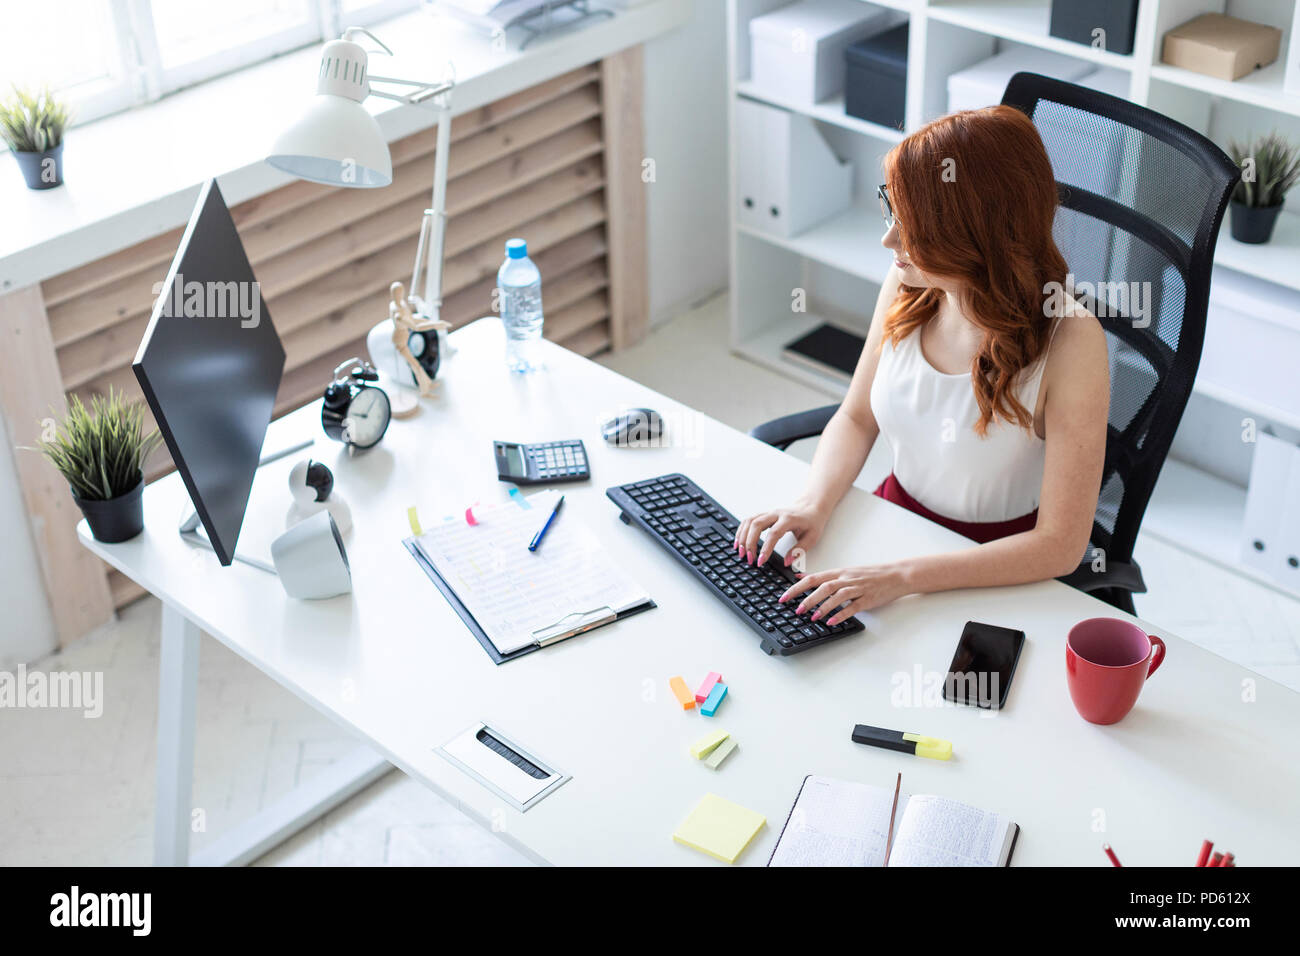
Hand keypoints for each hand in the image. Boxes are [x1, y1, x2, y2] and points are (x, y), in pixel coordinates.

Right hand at [734, 500, 827, 567]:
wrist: (811, 506)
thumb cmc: (812, 522)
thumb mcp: (812, 537)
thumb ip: (799, 550)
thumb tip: (787, 563)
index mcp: (789, 519)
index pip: (773, 533)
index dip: (766, 548)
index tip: (761, 561)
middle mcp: (776, 514)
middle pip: (756, 525)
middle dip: (749, 543)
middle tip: (749, 558)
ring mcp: (769, 513)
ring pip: (750, 521)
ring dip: (742, 536)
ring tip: (740, 552)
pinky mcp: (764, 515)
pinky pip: (749, 520)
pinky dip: (741, 531)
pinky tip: (739, 542)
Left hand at [778, 564, 909, 623]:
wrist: (895, 575)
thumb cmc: (869, 575)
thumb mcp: (844, 572)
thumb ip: (824, 576)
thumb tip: (801, 577)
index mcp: (839, 572)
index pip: (813, 578)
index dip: (797, 587)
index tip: (783, 597)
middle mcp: (846, 578)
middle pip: (823, 586)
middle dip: (807, 598)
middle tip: (795, 609)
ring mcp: (857, 588)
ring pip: (836, 595)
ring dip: (823, 606)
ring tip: (811, 616)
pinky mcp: (868, 599)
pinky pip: (853, 607)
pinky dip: (841, 614)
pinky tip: (832, 621)